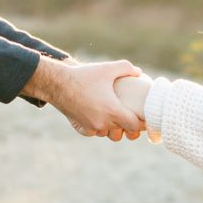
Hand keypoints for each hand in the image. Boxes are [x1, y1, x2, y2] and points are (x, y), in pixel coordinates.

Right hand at [22, 57, 144, 139]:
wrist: (57, 84)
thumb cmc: (84, 76)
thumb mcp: (107, 68)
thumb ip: (126, 68)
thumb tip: (139, 72)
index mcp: (112, 111)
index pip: (135, 126)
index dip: (142, 124)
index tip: (144, 118)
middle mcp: (102, 123)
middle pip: (122, 133)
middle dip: (128, 128)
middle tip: (131, 119)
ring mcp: (91, 127)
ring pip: (107, 134)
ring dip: (113, 128)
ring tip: (116, 118)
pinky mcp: (81, 128)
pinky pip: (94, 132)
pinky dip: (98, 127)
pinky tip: (100, 118)